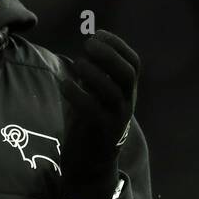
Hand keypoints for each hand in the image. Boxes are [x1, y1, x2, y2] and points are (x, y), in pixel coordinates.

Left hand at [58, 30, 139, 198]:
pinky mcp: (101, 133)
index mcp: (127, 92)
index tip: (98, 34)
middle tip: (87, 45)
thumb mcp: (94, 94)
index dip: (118, 45)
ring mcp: (116, 119)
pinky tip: (64, 84)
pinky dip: (78, 94)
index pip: (133, 63)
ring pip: (112, 91)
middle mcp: (126, 103)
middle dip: (108, 54)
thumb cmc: (89, 124)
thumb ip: (94, 73)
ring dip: (93, 73)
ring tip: (76, 65)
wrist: (90, 164)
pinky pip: (92, 111)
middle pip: (127, 73)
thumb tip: (88, 44)